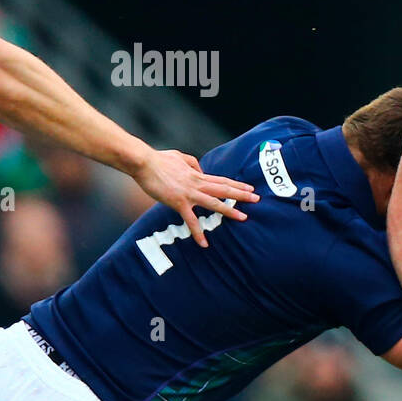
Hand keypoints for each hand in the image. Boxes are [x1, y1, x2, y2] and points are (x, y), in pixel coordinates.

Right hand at [133, 149, 258, 246]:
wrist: (143, 162)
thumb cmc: (158, 159)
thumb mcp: (180, 156)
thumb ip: (192, 162)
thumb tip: (201, 168)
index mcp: (197, 174)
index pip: (222, 180)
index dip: (237, 184)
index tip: (250, 188)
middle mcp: (197, 183)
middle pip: (224, 189)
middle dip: (242, 195)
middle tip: (257, 199)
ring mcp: (189, 193)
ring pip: (215, 203)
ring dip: (230, 211)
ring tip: (244, 217)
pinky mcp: (179, 202)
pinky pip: (191, 221)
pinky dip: (198, 233)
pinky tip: (204, 244)